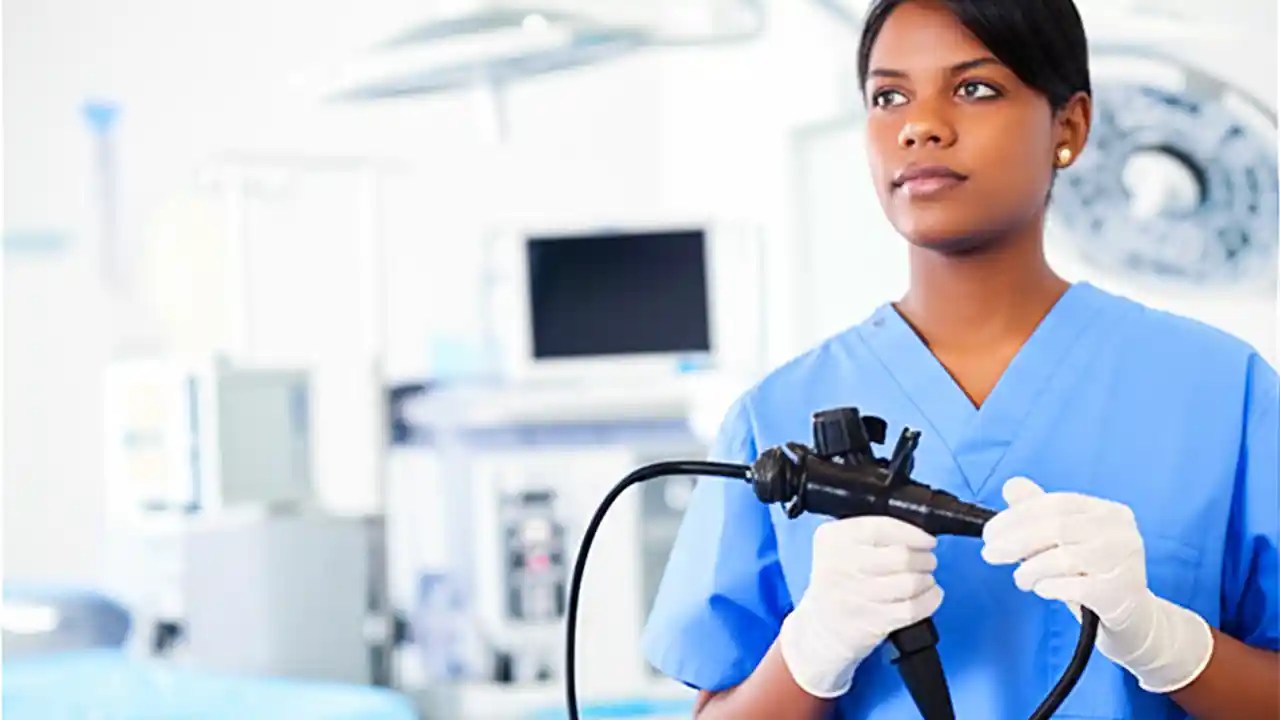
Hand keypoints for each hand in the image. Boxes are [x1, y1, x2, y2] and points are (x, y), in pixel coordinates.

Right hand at [780, 516, 941, 697]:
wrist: (822, 626)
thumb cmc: (839, 580)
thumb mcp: (839, 546)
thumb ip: (870, 534)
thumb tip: (915, 533)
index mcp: (833, 539)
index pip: (882, 528)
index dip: (912, 533)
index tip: (927, 540)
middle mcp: (841, 565)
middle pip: (901, 557)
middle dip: (924, 558)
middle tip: (927, 561)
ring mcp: (856, 596)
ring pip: (910, 583)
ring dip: (926, 580)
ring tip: (925, 578)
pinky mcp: (871, 622)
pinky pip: (913, 608)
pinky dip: (929, 600)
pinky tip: (929, 595)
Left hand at [981, 477, 1213, 692]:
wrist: (1133, 619)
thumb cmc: (1093, 575)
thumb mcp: (1066, 541)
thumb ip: (1039, 511)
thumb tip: (1011, 486)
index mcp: (1108, 511)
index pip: (1055, 503)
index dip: (1016, 516)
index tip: (989, 533)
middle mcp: (1121, 531)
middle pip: (1056, 528)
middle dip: (1014, 541)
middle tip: (990, 554)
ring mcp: (1125, 562)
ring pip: (1063, 558)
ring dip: (1030, 569)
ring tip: (1021, 579)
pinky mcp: (1121, 594)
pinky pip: (1074, 587)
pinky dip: (1049, 587)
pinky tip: (1042, 589)